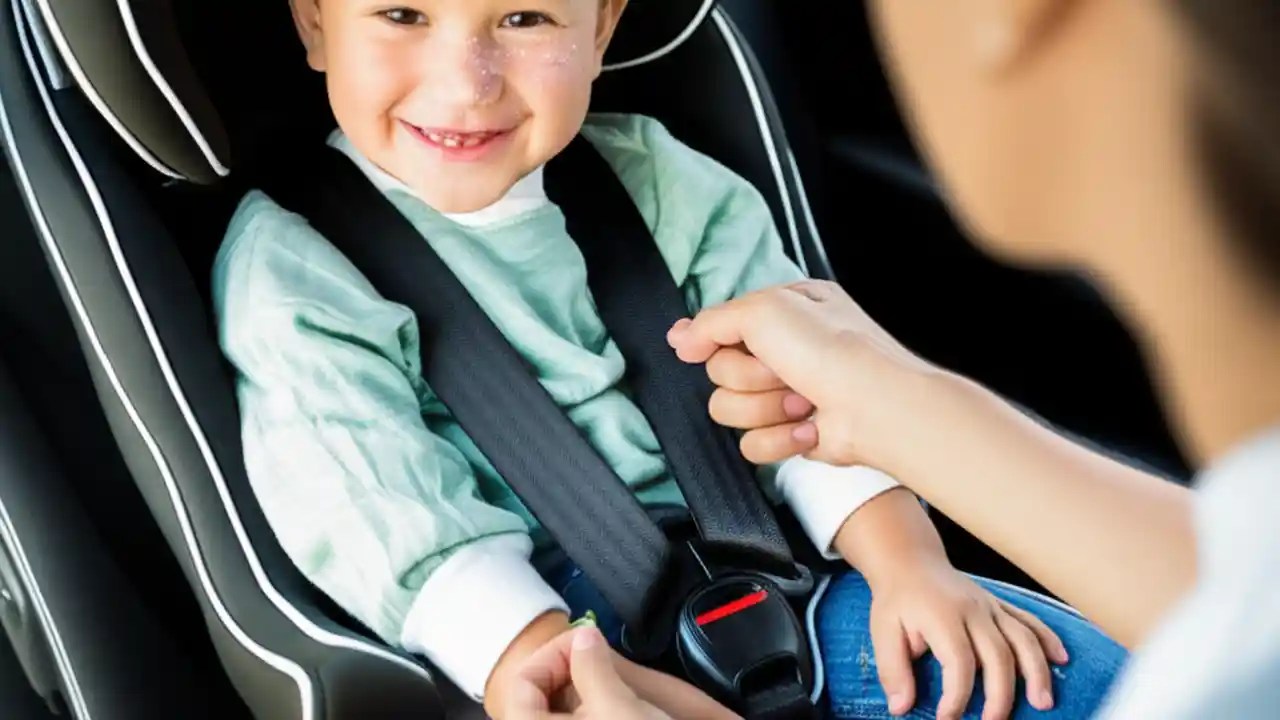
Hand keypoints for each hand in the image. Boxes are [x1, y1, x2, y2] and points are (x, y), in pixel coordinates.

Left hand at [501, 627, 674, 719]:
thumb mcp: (617, 705)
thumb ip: (592, 665)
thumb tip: (584, 636)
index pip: (521, 683)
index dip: (553, 655)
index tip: (589, 643)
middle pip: (536, 700)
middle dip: (569, 673)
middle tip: (601, 659)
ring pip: (558, 716)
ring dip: (583, 693)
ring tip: (612, 685)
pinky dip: (591, 714)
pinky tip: (618, 711)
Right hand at [667, 280, 943, 470]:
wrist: (877, 408)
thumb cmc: (831, 350)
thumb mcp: (764, 311)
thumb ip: (712, 322)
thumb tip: (679, 338)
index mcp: (784, 311)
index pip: (722, 325)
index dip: (708, 339)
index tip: (692, 350)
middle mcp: (785, 350)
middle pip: (720, 370)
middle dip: (747, 377)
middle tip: (782, 372)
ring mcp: (787, 393)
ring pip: (729, 409)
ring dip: (764, 408)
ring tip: (803, 401)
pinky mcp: (791, 433)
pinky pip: (751, 443)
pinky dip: (779, 438)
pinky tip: (809, 428)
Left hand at [866, 560, 1068, 719]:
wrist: (910, 562)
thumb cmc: (897, 600)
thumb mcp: (883, 632)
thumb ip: (892, 670)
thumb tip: (900, 707)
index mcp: (943, 616)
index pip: (959, 660)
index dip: (957, 694)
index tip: (947, 718)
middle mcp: (973, 609)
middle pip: (998, 654)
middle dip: (1001, 695)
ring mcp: (991, 606)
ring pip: (1023, 638)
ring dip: (1036, 672)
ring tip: (1043, 703)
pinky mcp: (1000, 605)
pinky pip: (1030, 620)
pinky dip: (1048, 639)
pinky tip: (1061, 659)